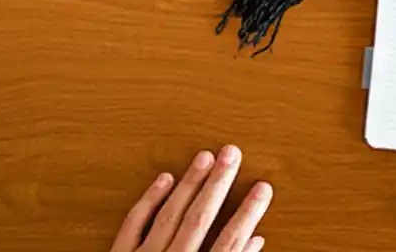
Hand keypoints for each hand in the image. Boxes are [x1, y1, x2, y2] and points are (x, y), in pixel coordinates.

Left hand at [111, 146, 272, 251]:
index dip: (248, 214)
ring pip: (170, 216)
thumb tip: (255, 246)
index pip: (230, 243)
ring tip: (205, 157)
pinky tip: (163, 179)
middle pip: (200, 220)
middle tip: (232, 153)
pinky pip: (133, 225)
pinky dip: (148, 201)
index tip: (263, 188)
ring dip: (189, 184)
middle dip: (218, 184)